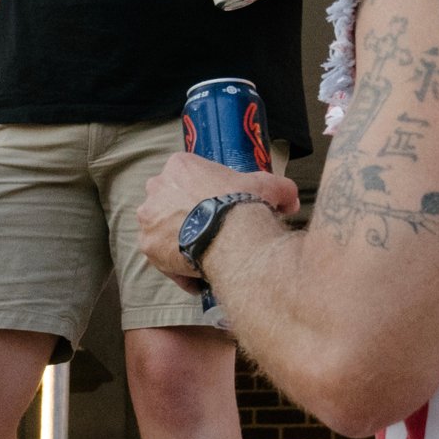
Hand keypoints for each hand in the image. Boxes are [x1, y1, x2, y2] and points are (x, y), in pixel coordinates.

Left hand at [137, 152, 300, 293]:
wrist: (232, 236)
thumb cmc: (244, 205)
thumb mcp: (269, 186)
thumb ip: (279, 189)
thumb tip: (290, 201)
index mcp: (180, 165)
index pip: (187, 177)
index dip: (203, 193)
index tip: (215, 207)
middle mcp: (157, 187)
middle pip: (168, 201)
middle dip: (184, 215)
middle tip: (208, 230)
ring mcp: (149, 217)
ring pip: (162, 229)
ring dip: (178, 240)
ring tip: (204, 253)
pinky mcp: (148, 246)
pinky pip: (163, 258)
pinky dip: (178, 266)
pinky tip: (199, 273)